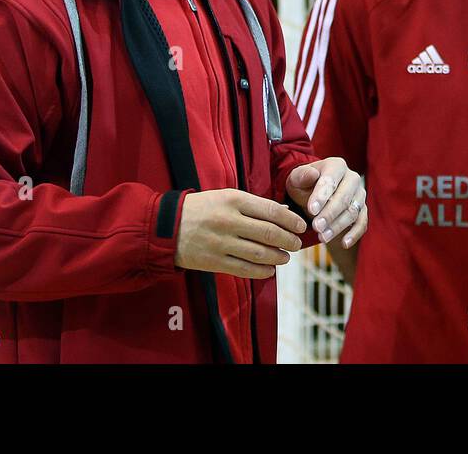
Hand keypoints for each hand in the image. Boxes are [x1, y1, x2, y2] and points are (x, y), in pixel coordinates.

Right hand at [174, 189, 306, 279]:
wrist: (167, 226)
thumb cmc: (201, 208)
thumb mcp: (225, 197)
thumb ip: (253, 204)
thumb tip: (283, 211)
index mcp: (233, 199)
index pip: (271, 210)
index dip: (290, 220)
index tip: (301, 225)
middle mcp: (228, 220)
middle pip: (269, 233)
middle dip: (288, 240)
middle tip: (297, 244)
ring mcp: (221, 242)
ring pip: (260, 253)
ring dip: (278, 257)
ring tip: (285, 257)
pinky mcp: (214, 262)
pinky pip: (244, 270)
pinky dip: (261, 271)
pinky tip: (270, 270)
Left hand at [285, 157, 367, 247]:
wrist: (312, 192)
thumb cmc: (304, 184)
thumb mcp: (297, 178)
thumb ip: (302, 175)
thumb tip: (312, 174)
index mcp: (336, 165)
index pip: (331, 180)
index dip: (322, 195)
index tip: (312, 210)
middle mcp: (352, 178)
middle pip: (344, 197)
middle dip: (330, 214)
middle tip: (316, 227)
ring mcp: (359, 194)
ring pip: (353, 211)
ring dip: (338, 226)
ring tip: (323, 237)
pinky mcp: (362, 209)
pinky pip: (362, 222)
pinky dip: (354, 234)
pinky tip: (344, 243)